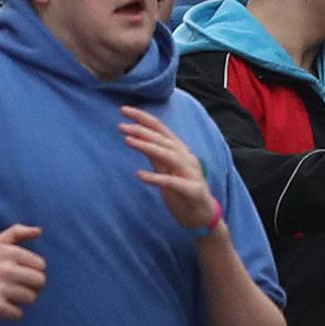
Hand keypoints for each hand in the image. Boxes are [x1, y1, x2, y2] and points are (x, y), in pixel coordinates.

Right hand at [0, 222, 46, 317]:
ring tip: (7, 296)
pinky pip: (18, 313)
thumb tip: (39, 231)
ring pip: (31, 298)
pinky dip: (11, 313)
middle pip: (40, 282)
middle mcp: (5, 268)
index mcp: (8, 251)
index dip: (33, 271)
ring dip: (21, 300)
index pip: (41, 265)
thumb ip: (16, 233)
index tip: (20, 274)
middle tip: (18, 288)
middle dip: (32, 287)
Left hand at [120, 112, 222, 233]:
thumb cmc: (182, 191)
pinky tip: (139, 175)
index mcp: (180, 151)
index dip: (143, 118)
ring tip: (127, 141)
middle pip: (163, 139)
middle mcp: (186, 158)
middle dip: (142, 130)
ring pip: (168, 156)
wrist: (203, 216)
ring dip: (147, 147)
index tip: (124, 110)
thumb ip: (155, 154)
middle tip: (121, 125)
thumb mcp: (166, 170)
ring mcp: (191, 174)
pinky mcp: (192, 191)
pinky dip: (156, 177)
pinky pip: (172, 182)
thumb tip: (137, 138)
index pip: (161, 129)